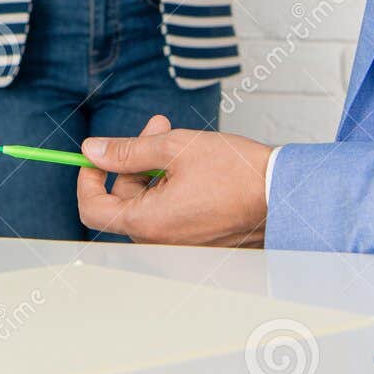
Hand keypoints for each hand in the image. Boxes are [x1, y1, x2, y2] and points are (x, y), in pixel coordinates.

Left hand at [76, 114, 272, 246]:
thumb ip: (127, 150)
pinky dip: (172, 188)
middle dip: (134, 161)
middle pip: (124, 200)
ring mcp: (179, 246)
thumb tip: (93, 150)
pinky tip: (193, 166)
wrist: (284, 194)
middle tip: (157, 127)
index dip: (88, 178)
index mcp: (148, 222)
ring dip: (155, 171)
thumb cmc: (237, 172)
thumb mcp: (174, 147)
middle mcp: (160, 243)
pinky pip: (170, 214)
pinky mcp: (197, 243)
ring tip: (180, 142)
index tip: (98, 156)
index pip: (92, 209)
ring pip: (148, 204)